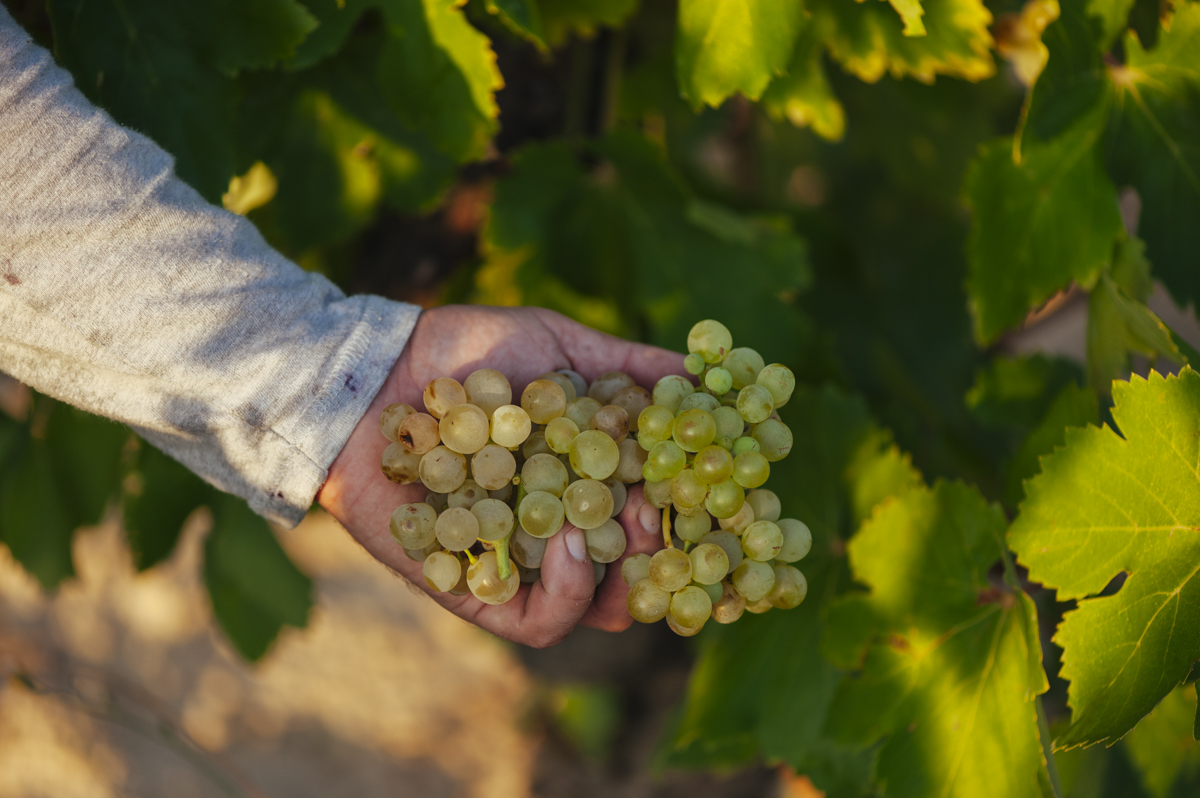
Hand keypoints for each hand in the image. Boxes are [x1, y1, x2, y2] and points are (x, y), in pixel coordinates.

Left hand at [317, 305, 683, 646]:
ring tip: (622, 525)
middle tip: (659, 510)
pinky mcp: (477, 592)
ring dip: (625, 573)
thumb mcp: (557, 345)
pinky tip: (569, 540)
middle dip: (662, 547)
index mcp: (588, 479)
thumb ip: (627, 364)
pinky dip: (569, 592)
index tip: (711, 487)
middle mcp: (562, 528)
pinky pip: (538, 622)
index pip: (657, 513)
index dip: (692, 510)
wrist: (379, 372)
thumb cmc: (467, 354)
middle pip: (637, 569)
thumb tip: (701, 377)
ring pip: (599, 607)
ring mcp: (522, 564)